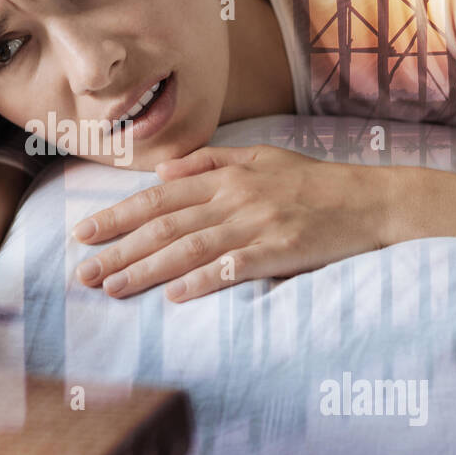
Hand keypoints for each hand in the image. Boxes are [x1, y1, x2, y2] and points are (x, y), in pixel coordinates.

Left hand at [71, 145, 394, 301]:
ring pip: (189, 247)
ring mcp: (258, 225)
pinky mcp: (281, 251)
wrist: (374, 200)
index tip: (84, 233)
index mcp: (227, 176)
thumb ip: (212, 162)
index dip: (118, 215)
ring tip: (113, 287)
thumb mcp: (263, 158)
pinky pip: (234, 267)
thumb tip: (164, 169)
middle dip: (119, 248)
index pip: (159, 196)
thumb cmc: (316, 183)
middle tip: (82, 271)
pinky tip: (174, 296)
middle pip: (165, 224)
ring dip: (147, 269)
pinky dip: (203, 281)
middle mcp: (235, 198)